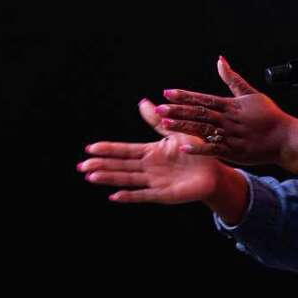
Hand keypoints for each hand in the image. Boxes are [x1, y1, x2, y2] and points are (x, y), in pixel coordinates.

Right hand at [78, 99, 224, 204]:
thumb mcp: (176, 132)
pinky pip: (145, 195)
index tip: (90, 148)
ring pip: (128, 179)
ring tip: (91, 177)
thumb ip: (158, 121)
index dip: (108, 150)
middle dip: (101, 166)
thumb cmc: (197, 151)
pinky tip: (115, 196)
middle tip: (82, 166)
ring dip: (110, 179)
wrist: (216, 172)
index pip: (125, 151)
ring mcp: (155, 182)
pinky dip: (130, 196)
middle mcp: (150, 168)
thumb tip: (142, 102)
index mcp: (151, 153)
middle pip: (121, 166)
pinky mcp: (165, 194)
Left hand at [152, 57, 297, 172]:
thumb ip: (233, 79)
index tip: (168, 93)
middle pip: (198, 114)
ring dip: (182, 127)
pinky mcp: (234, 151)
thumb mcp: (251, 94)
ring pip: (202, 130)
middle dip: (177, 111)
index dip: (184, 96)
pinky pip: (213, 150)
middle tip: (159, 109)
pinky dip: (199, 148)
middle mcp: (228, 120)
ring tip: (165, 124)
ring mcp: (230, 136)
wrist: (285, 138)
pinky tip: (184, 147)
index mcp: (230, 105)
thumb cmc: (270, 116)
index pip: (203, 98)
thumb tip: (220, 61)